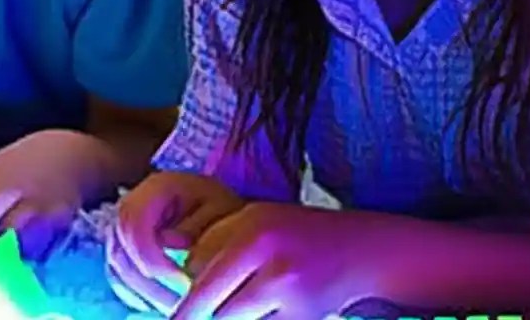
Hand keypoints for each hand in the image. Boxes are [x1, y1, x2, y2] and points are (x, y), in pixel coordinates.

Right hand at [106, 171, 244, 314]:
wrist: (218, 208)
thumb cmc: (222, 208)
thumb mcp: (222, 210)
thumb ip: (199, 225)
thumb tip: (172, 246)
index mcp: (153, 188)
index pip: (134, 226)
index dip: (155, 261)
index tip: (186, 285)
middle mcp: (129, 207)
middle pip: (122, 253)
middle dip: (153, 286)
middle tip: (186, 304)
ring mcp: (120, 229)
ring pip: (118, 271)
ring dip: (148, 295)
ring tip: (180, 307)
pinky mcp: (121, 251)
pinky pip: (120, 280)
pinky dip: (140, 297)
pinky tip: (166, 303)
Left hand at [172, 203, 374, 319]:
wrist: (359, 251)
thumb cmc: (292, 233)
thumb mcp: (253, 219)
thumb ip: (213, 240)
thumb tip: (175, 273)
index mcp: (254, 230)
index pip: (197, 269)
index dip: (181, 290)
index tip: (170, 307)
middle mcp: (273, 262)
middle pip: (211, 304)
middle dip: (192, 316)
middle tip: (179, 319)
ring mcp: (291, 295)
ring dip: (223, 317)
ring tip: (228, 306)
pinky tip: (255, 311)